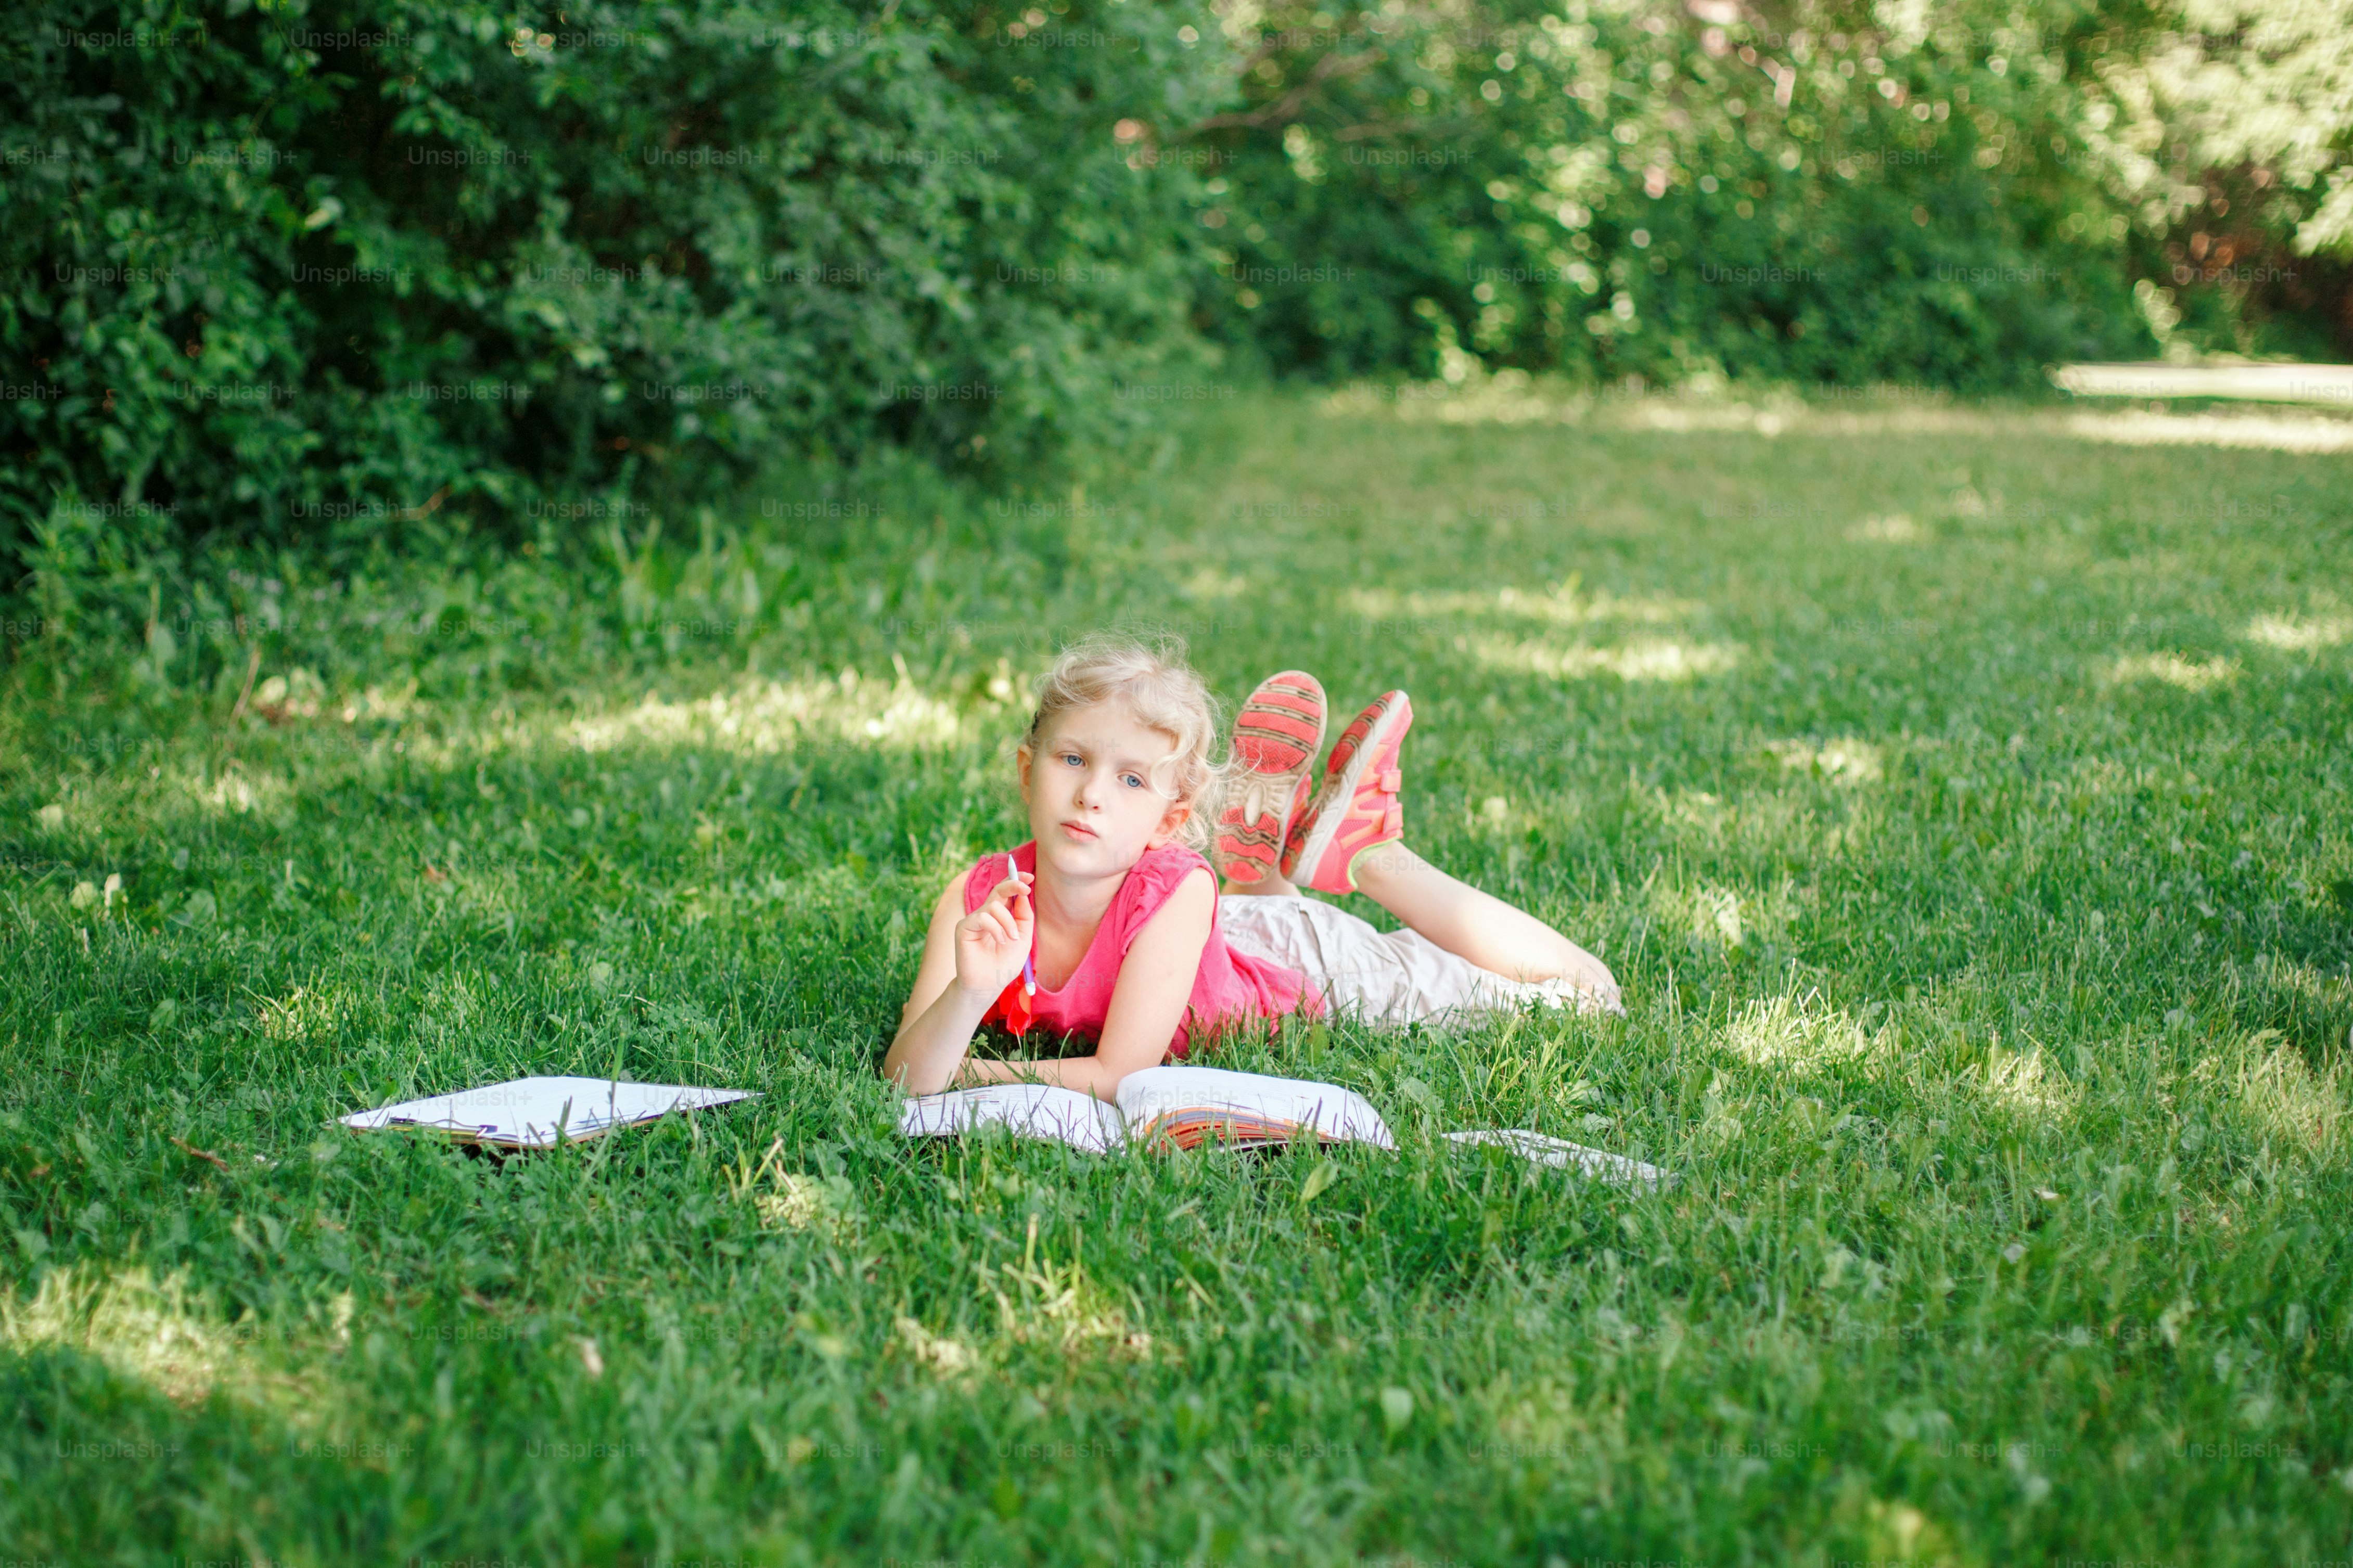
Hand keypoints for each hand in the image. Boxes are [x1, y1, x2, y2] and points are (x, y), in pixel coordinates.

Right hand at [953, 870, 1033, 999]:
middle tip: (1026, 887)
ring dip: (1008, 921)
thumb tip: (1023, 895)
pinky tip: (1000, 941)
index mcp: (1000, 916)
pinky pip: (983, 917)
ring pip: (993, 905)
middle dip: (1013, 884)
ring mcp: (974, 920)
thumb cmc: (1005, 964)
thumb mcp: (1023, 938)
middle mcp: (986, 914)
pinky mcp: (963, 927)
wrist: (989, 984)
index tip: (1030, 878)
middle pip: (998, 890)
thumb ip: (1024, 917)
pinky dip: (996, 928)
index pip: (1007, 893)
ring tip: (1011, 938)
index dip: (1016, 881)